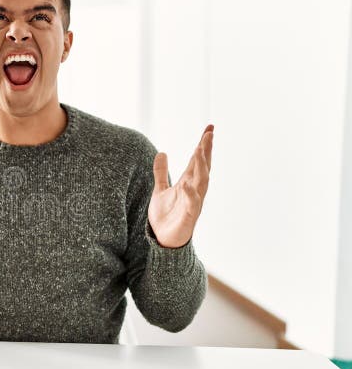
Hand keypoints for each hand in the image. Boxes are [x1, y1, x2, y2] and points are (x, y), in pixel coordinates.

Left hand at [148, 125, 213, 247]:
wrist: (164, 240)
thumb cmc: (166, 216)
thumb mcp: (160, 190)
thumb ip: (161, 173)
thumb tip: (162, 153)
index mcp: (188, 183)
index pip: (198, 161)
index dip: (203, 145)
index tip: (209, 128)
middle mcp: (194, 191)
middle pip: (203, 168)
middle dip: (206, 151)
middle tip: (209, 134)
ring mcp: (193, 203)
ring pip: (201, 183)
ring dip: (201, 168)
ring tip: (199, 151)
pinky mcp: (188, 217)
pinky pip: (191, 204)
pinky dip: (190, 194)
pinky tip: (186, 184)